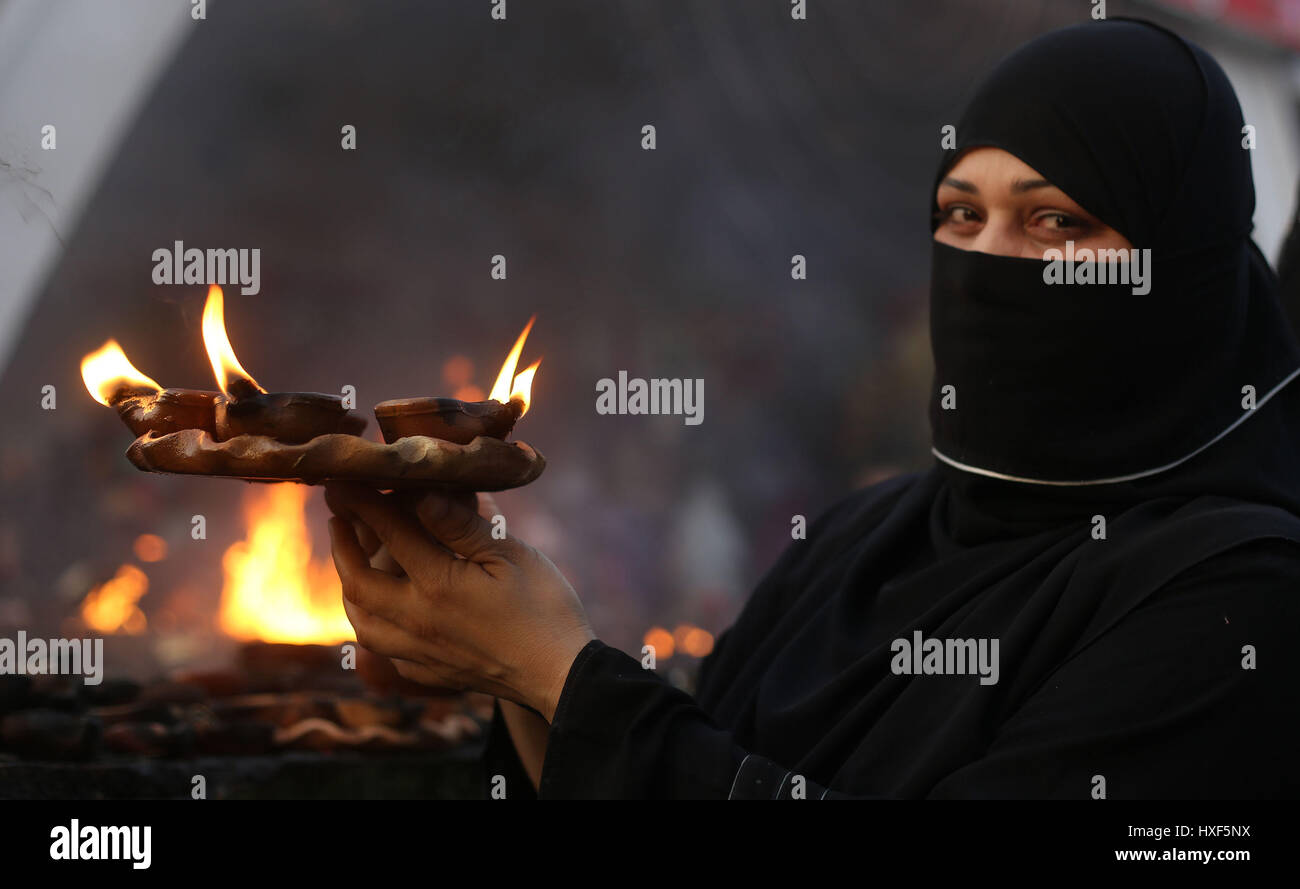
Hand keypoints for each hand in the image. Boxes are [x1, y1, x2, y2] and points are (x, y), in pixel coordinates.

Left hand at [324, 484, 594, 720]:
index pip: (388, 533)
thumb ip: (461, 526)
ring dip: (348, 590)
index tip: (341, 480)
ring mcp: (421, 653)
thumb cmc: (545, 608)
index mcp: (437, 585)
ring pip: (363, 624)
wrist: (562, 676)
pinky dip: (373, 629)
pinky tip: (382, 617)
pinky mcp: (432, 674)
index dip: (361, 503)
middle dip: (341, 547)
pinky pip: (385, 653)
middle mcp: (417, 621)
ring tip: (349, 566)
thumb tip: (421, 493)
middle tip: (338, 519)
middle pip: (358, 583)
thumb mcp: (510, 555)